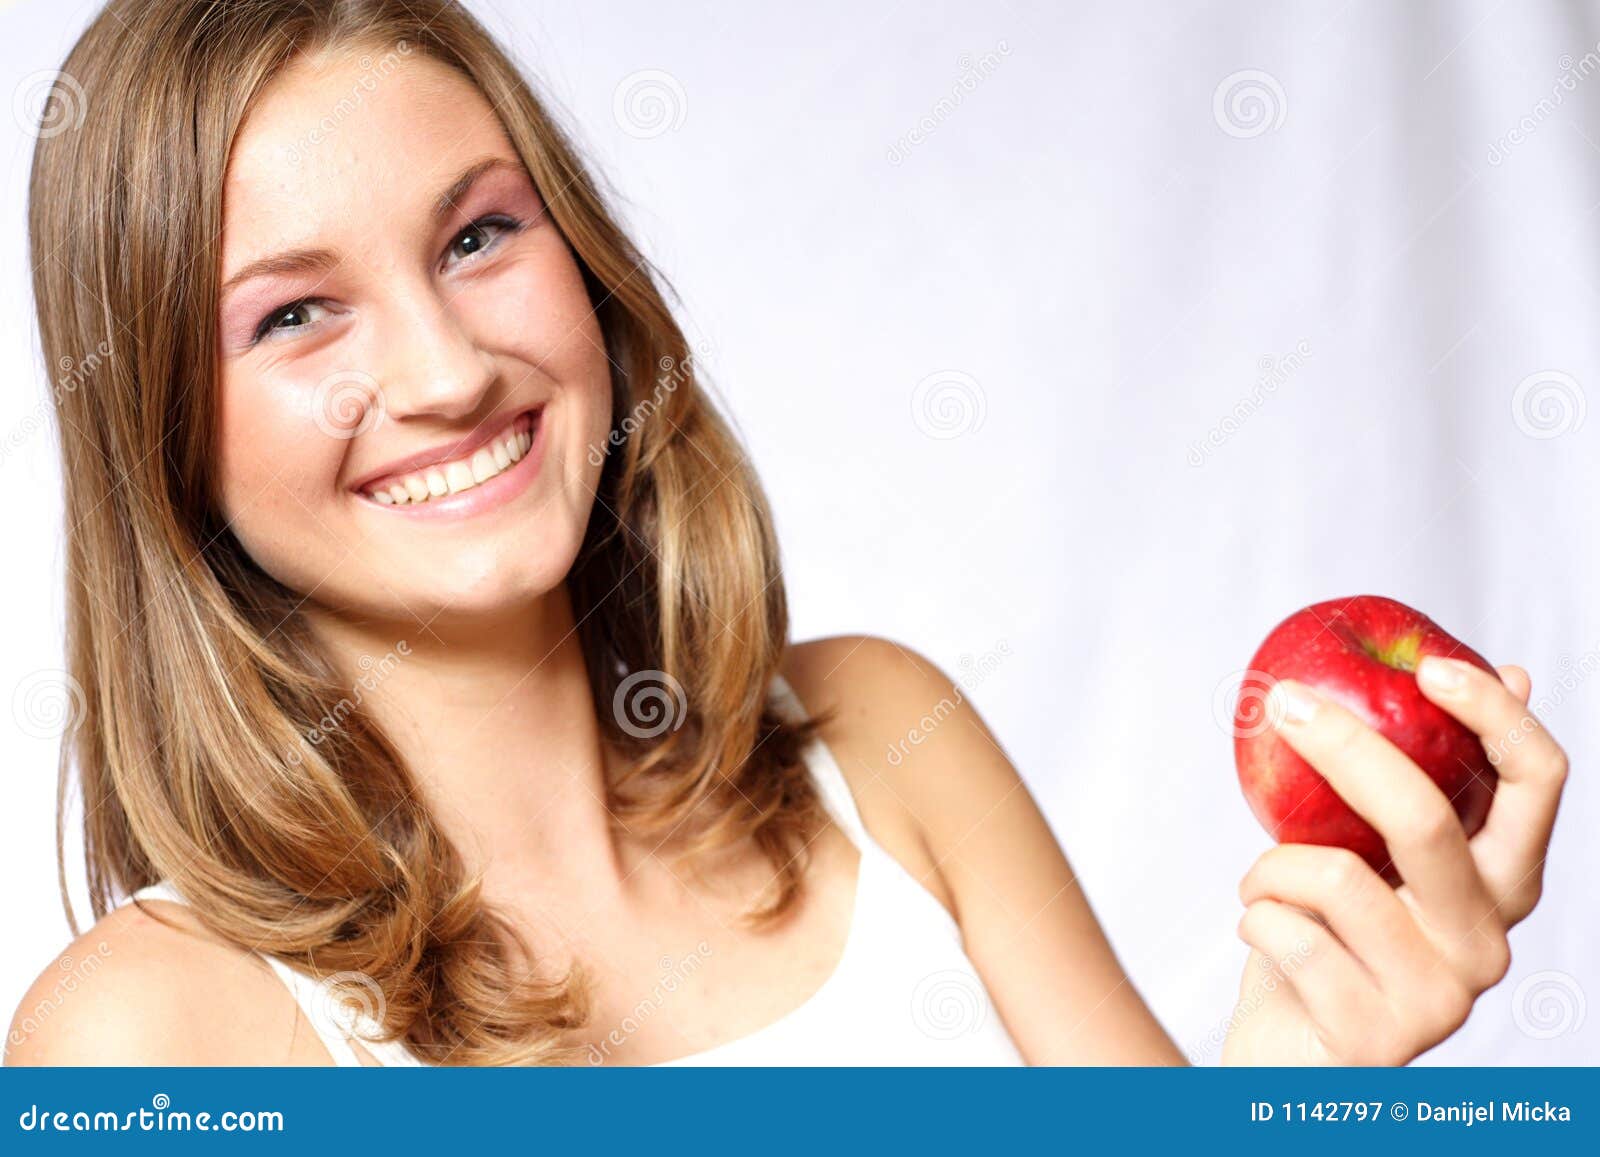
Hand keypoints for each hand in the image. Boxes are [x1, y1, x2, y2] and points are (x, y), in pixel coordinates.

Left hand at [1220, 658, 1567, 1064]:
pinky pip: (1288, 932)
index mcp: (1502, 886)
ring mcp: (1442, 999)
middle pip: (1426, 816)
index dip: (1496, 715)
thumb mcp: (1373, 850)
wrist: (1285, 1058)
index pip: (1539, 783)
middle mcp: (1489, 943)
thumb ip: (1425, 781)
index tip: (1432, 668)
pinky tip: (1262, 938)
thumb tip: (1512, 671)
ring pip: (1334, 874)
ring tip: (1261, 886)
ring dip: (1269, 866)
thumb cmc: (1327, 941)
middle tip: (1284, 702)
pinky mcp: (1377, 1038)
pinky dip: (1253, 918)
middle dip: (1344, 744)